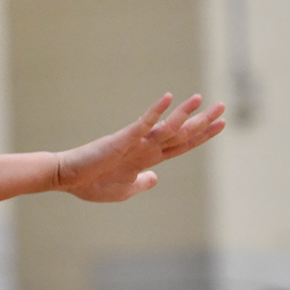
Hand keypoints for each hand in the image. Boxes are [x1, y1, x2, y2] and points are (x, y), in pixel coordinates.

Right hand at [56, 94, 225, 202]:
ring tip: (201, 99)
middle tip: (222, 107)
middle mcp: (146, 147)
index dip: (202, 136)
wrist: (67, 178)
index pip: (181, 145)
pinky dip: (156, 112)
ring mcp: (136, 142)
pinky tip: (168, 98)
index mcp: (147, 159)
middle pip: (181, 134)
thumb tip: (155, 179)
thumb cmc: (91, 184)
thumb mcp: (124, 191)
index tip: (220, 125)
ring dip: (185, 114)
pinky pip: (143, 124)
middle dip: (203, 122)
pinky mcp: (122, 140)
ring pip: (167, 128)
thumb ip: (142, 183)